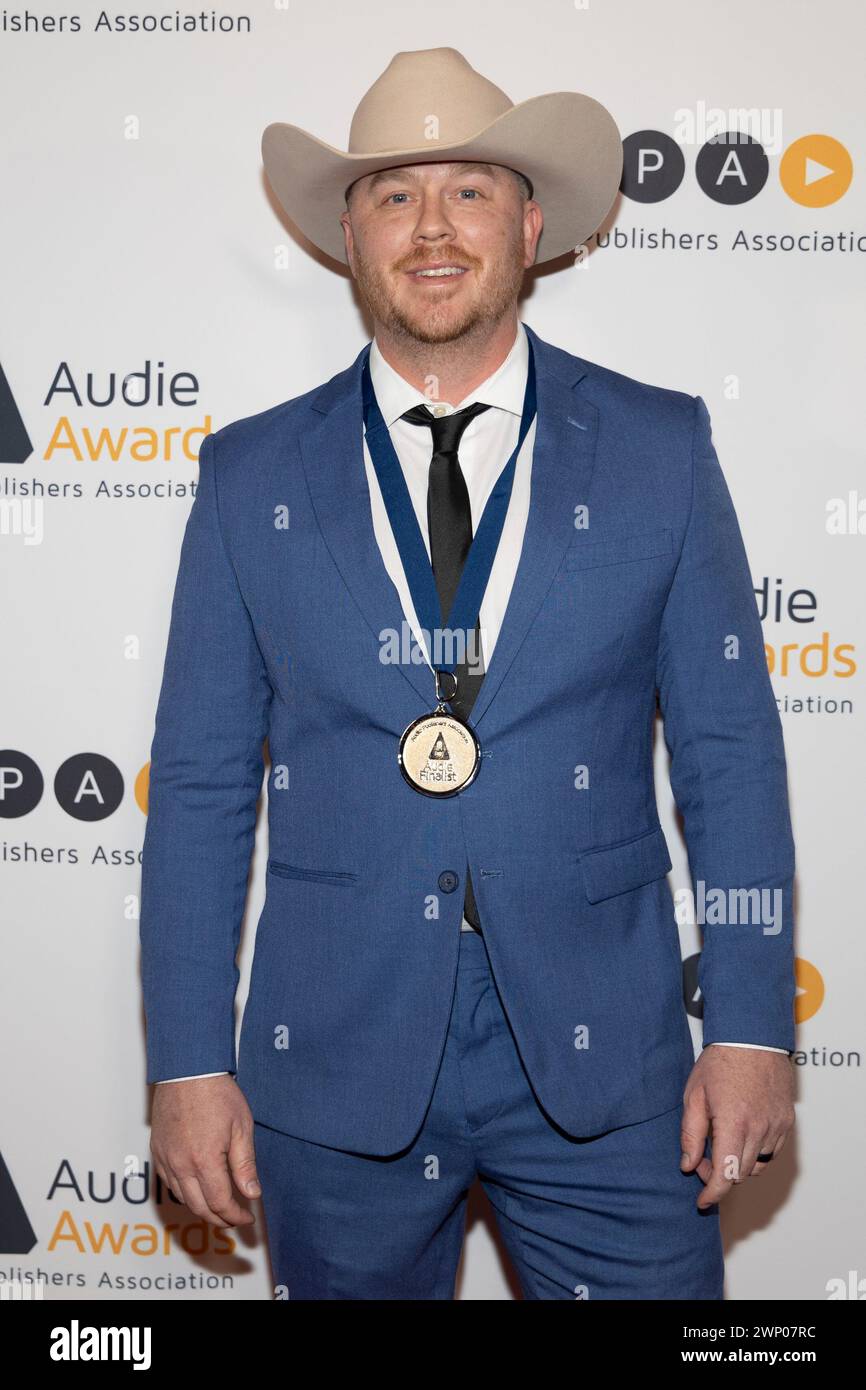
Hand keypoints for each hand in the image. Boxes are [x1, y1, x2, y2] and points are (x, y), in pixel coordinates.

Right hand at [150, 1074, 261, 1226]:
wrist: (187, 1070)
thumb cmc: (218, 1094)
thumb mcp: (241, 1127)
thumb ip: (245, 1165)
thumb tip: (252, 1194)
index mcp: (204, 1161)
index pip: (220, 1203)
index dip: (235, 1216)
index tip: (247, 1218)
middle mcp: (181, 1165)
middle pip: (199, 1207)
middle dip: (219, 1219)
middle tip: (235, 1219)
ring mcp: (165, 1159)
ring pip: (182, 1198)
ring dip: (201, 1208)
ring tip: (219, 1207)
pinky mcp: (156, 1151)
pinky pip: (168, 1182)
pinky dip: (184, 1193)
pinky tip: (197, 1188)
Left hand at [680, 1046, 794, 1209]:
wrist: (752, 1037)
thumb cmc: (719, 1063)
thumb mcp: (694, 1096)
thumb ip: (691, 1134)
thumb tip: (689, 1166)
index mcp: (733, 1124)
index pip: (726, 1175)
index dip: (713, 1194)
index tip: (702, 1202)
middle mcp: (759, 1129)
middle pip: (739, 1173)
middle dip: (718, 1175)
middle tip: (702, 1160)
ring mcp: (776, 1126)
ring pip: (757, 1165)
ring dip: (737, 1164)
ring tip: (720, 1145)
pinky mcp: (786, 1121)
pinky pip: (771, 1151)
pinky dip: (755, 1153)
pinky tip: (740, 1136)